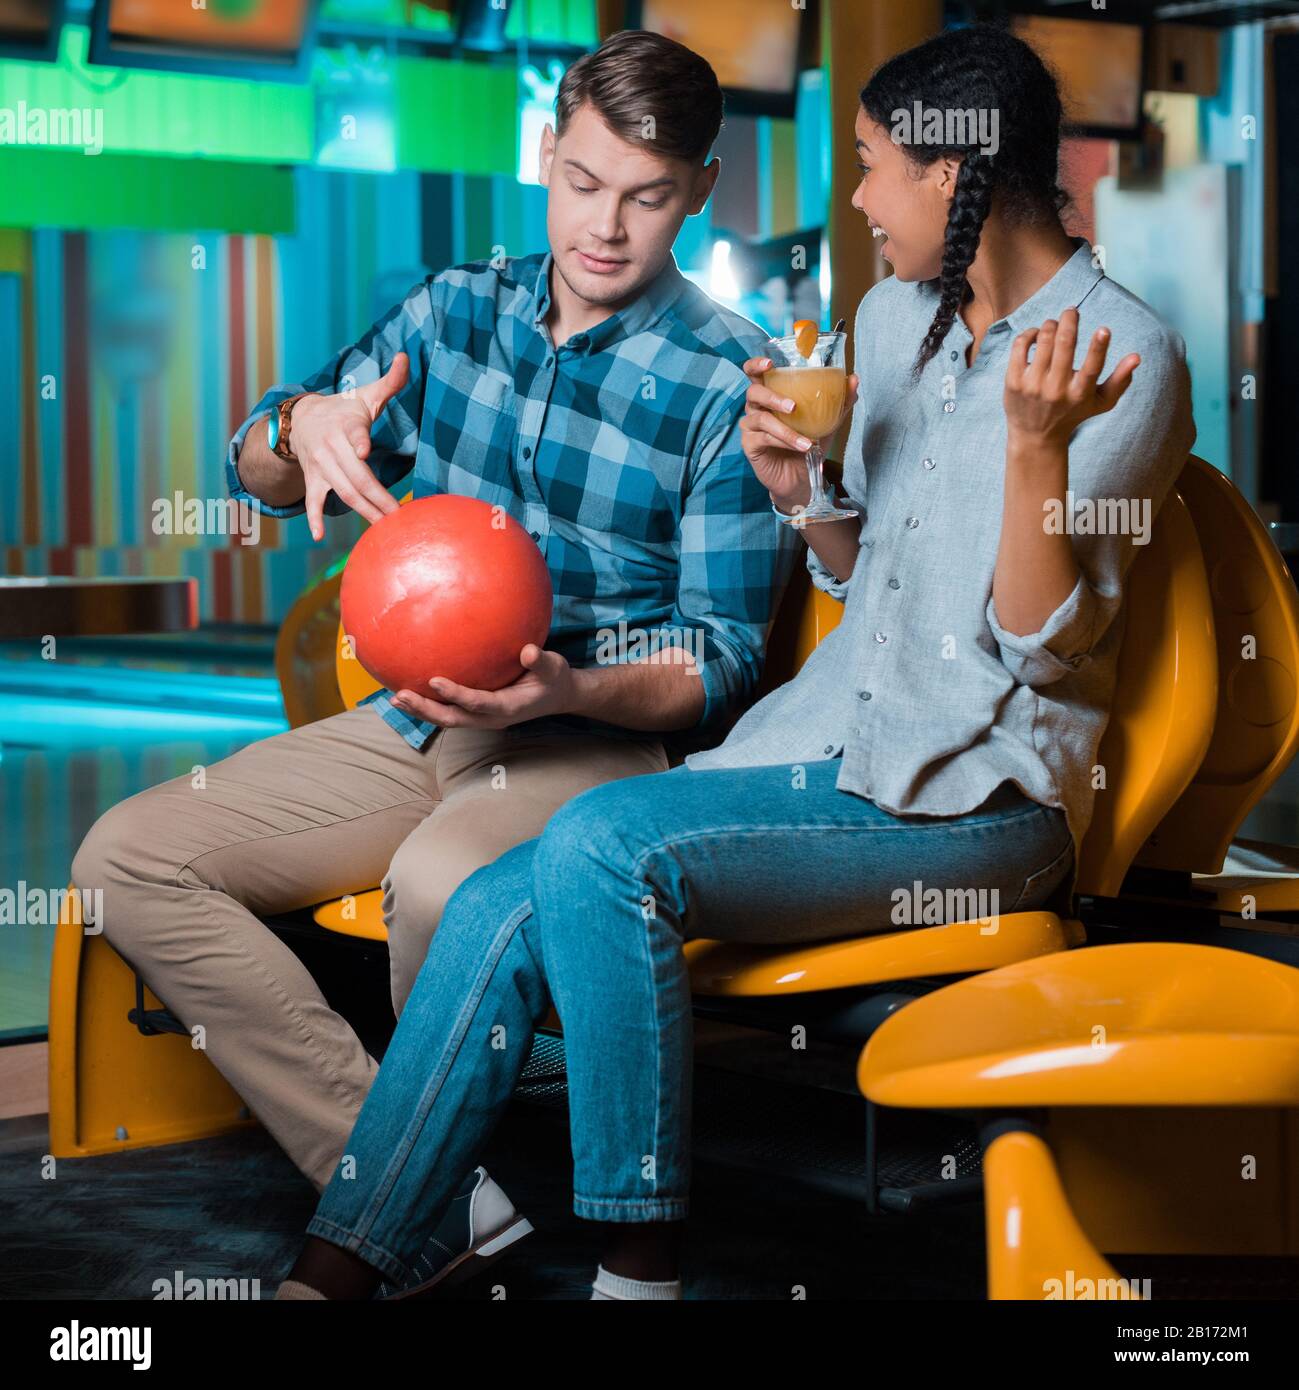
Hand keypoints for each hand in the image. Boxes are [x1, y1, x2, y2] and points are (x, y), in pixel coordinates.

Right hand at [289, 353, 410, 539]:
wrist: (301, 419)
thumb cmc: (344, 410)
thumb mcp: (365, 395)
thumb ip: (389, 381)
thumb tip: (405, 356)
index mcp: (346, 425)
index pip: (353, 434)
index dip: (358, 442)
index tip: (363, 450)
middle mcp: (332, 447)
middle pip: (356, 474)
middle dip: (377, 496)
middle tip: (398, 516)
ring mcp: (321, 466)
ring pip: (343, 491)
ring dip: (362, 511)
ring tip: (383, 529)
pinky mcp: (313, 479)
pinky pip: (312, 500)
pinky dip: (314, 518)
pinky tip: (318, 537)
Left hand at [388, 645, 575, 728]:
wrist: (556, 696)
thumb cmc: (554, 679)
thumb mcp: (554, 667)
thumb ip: (542, 661)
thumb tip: (529, 651)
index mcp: (508, 707)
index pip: (477, 703)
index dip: (456, 694)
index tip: (435, 680)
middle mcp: (490, 717)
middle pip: (452, 719)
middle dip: (425, 710)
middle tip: (400, 696)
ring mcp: (482, 717)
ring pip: (447, 719)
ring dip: (421, 711)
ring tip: (395, 699)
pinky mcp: (477, 712)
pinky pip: (450, 710)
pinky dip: (430, 704)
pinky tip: (412, 691)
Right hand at [738, 357, 858, 508]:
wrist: (801, 476)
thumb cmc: (808, 443)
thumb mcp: (827, 421)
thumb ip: (839, 400)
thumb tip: (853, 379)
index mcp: (770, 394)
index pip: (754, 373)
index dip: (756, 364)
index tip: (770, 363)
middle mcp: (757, 407)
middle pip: (753, 392)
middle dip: (772, 396)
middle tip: (793, 406)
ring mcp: (751, 427)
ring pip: (761, 418)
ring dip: (784, 428)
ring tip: (806, 439)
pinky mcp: (750, 445)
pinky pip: (763, 438)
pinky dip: (784, 442)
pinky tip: (800, 447)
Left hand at [1004, 308, 1139, 449]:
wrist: (1035, 436)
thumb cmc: (1074, 413)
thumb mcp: (1101, 402)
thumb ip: (1121, 379)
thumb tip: (1137, 357)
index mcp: (1080, 393)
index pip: (1092, 368)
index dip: (1098, 348)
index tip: (1104, 329)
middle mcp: (1056, 389)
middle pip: (1064, 345)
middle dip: (1069, 321)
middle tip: (1072, 311)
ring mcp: (1032, 385)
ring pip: (1043, 340)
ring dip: (1051, 324)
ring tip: (1056, 324)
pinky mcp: (1013, 381)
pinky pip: (1021, 345)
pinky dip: (1031, 333)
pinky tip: (1037, 334)